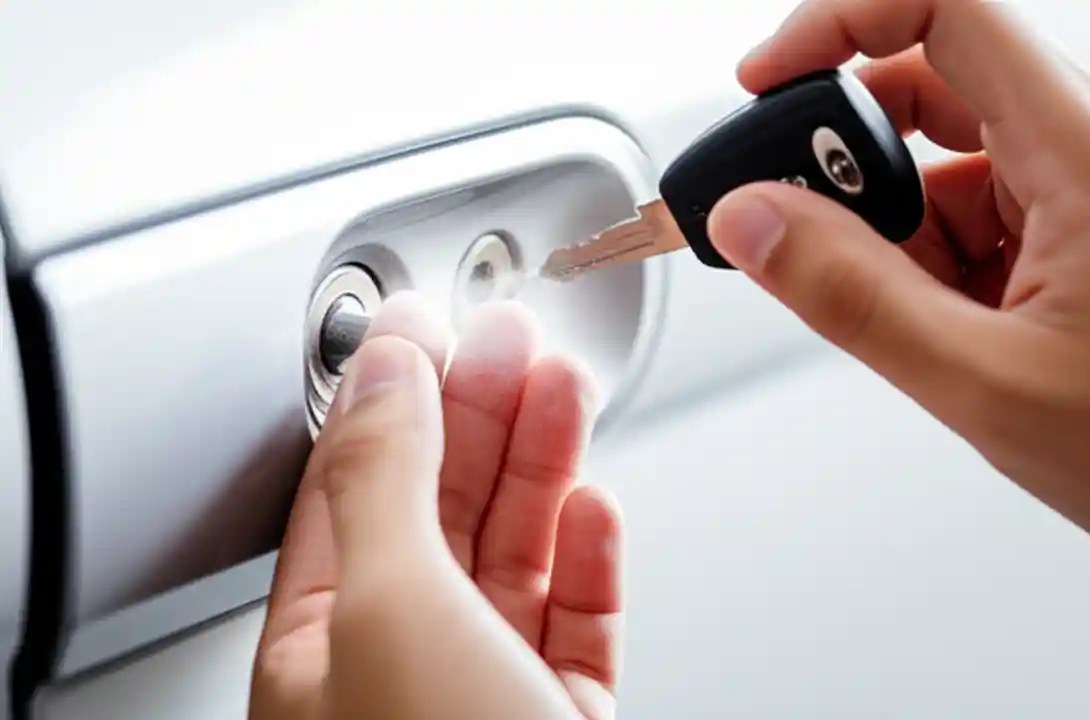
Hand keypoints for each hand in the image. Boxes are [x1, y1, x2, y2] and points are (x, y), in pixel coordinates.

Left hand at [250, 294, 622, 718]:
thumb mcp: (390, 606)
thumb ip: (385, 480)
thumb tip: (384, 372)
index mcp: (319, 649)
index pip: (349, 489)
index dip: (388, 394)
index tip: (421, 323)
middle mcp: (399, 666)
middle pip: (441, 510)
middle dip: (480, 412)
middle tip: (509, 337)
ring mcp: (484, 690)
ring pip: (514, 555)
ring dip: (542, 463)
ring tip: (564, 384)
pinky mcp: (561, 715)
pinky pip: (576, 619)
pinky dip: (587, 558)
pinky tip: (593, 507)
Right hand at [710, 0, 1089, 609]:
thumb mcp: (985, 382)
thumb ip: (849, 295)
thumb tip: (751, 222)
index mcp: (1088, 144)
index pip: (943, 10)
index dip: (835, 27)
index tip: (763, 85)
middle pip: (932, 89)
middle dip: (853, 169)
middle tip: (814, 245)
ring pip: (951, 165)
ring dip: (901, 237)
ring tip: (924, 327)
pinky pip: (986, 211)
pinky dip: (942, 265)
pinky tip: (961, 333)